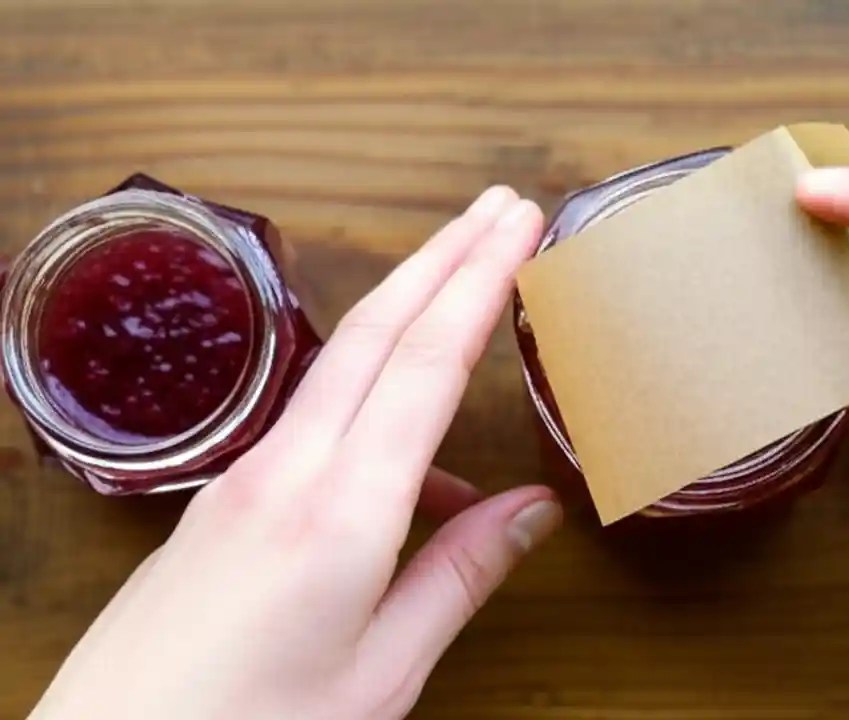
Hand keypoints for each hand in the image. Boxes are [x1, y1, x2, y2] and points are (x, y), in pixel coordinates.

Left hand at [30, 187, 561, 719]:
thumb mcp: (382, 673)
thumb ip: (459, 577)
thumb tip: (534, 508)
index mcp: (342, 515)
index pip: (425, 366)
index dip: (479, 285)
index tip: (520, 225)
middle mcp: (288, 471)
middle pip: (375, 331)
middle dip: (443, 255)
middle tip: (499, 204)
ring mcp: (246, 475)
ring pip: (340, 360)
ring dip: (407, 303)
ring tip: (467, 277)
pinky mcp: (225, 494)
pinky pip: (315, 417)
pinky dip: (374, 391)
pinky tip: (416, 451)